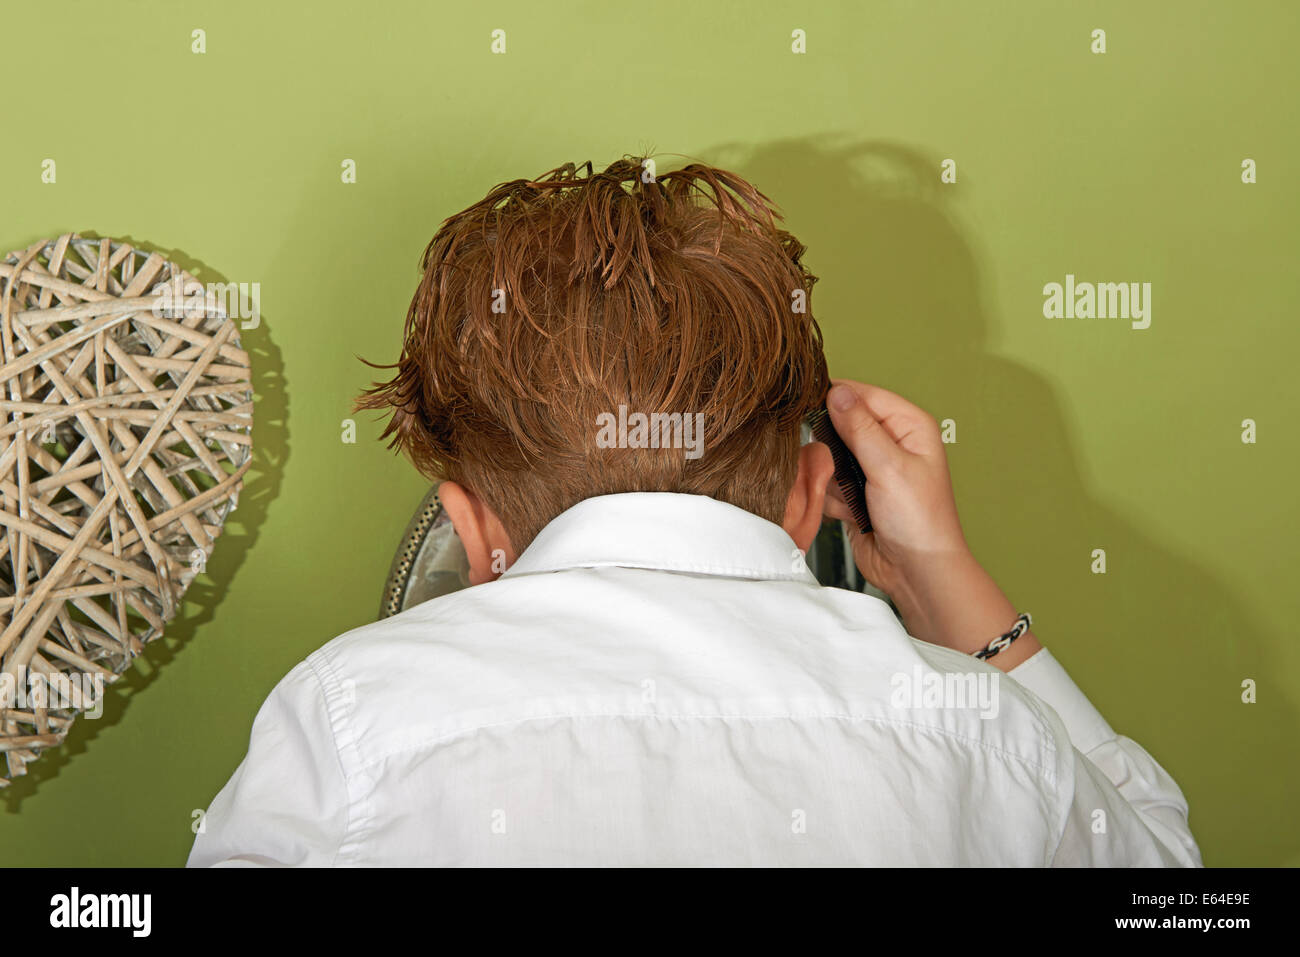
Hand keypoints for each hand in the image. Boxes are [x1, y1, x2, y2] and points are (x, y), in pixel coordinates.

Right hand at [821, 379, 1041, 668]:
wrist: (917, 573)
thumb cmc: (920, 521)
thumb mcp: (889, 467)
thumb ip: (860, 427)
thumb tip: (837, 392)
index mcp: (909, 427)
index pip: (864, 395)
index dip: (837, 399)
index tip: (808, 405)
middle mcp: (891, 444)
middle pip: (842, 425)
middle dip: (831, 446)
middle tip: (833, 465)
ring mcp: (872, 470)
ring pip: (830, 456)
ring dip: (829, 476)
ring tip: (846, 496)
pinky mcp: (857, 494)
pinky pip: (828, 484)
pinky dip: (829, 497)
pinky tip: (846, 512)